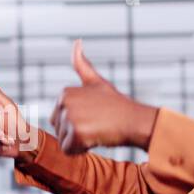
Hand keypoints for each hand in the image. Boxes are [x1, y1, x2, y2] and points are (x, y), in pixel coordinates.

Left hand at [49, 39, 158, 153]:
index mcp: (64, 92)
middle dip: (73, 133)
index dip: (75, 122)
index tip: (92, 115)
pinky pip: (68, 151)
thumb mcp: (97, 81)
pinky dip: (80, 151)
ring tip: (96, 131)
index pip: (57, 117)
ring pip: (63, 141)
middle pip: (58, 129)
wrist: (136, 121)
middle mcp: (64, 103)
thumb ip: (82, 65)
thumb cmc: (117, 104)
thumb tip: (76, 42)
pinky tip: (95, 140)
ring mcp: (70, 118)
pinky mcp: (76, 135)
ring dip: (78, 142)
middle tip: (95, 125)